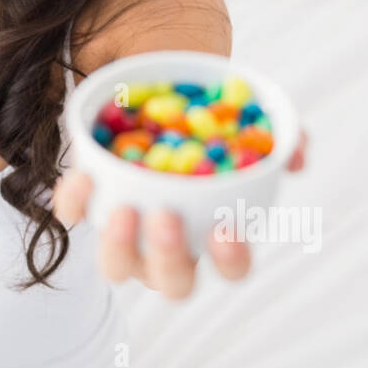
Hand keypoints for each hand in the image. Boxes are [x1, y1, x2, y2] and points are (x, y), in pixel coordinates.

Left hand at [52, 129, 307, 299]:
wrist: (158, 86)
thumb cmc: (209, 118)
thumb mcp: (245, 118)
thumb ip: (278, 135)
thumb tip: (295, 151)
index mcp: (215, 234)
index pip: (232, 268)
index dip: (231, 259)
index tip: (226, 228)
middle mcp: (168, 246)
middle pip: (171, 281)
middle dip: (168, 257)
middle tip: (164, 218)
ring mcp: (126, 231)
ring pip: (117, 266)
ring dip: (118, 247)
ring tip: (123, 212)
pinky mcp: (87, 202)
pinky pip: (73, 214)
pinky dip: (74, 200)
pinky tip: (84, 175)